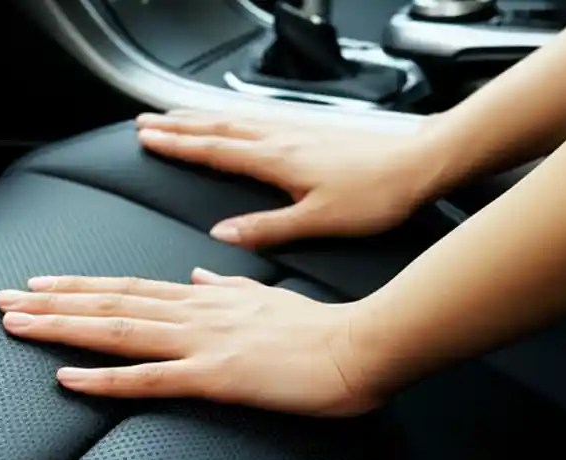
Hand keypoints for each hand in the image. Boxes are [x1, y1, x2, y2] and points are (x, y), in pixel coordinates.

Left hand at [0, 268, 389, 416]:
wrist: (362, 346)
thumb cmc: (323, 330)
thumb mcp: (269, 299)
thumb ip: (229, 287)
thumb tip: (200, 275)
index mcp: (207, 297)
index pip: (129, 287)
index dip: (80, 286)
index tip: (40, 283)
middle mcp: (195, 312)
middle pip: (109, 304)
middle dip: (51, 302)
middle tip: (2, 301)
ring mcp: (202, 342)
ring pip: (117, 331)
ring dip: (62, 328)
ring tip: (17, 325)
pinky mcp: (215, 376)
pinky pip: (149, 379)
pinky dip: (104, 380)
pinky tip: (68, 380)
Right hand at [136, 109, 444, 247]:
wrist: (420, 165)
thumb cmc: (376, 195)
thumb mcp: (317, 221)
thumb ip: (266, 229)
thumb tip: (224, 235)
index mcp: (277, 160)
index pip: (213, 151)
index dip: (177, 146)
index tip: (146, 140)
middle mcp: (282, 139)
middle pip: (217, 128)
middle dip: (178, 126)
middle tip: (146, 123)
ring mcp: (296, 131)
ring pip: (236, 120)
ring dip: (201, 118)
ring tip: (176, 117)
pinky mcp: (312, 131)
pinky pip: (258, 120)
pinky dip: (233, 118)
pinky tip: (234, 121)